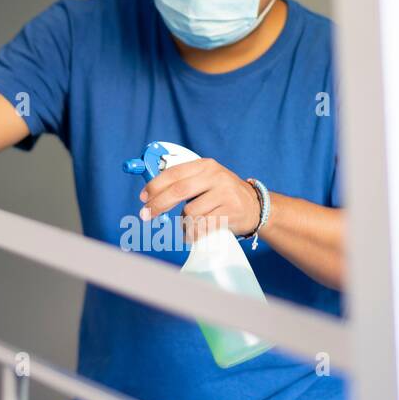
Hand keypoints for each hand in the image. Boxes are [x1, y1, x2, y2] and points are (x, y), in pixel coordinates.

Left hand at [139, 158, 260, 241]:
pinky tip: (193, 234)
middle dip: (158, 205)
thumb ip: (184, 182)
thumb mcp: (206, 180)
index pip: (174, 173)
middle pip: (178, 191)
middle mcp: (215, 176)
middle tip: (146, 215)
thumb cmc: (223, 194)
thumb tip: (151, 193)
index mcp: (205, 165)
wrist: (255, 206)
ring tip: (188, 226)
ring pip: (190, 212)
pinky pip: (202, 226)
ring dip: (183, 223)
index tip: (143, 198)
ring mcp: (224, 194)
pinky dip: (192, 233)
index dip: (155, 186)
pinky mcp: (230, 212)